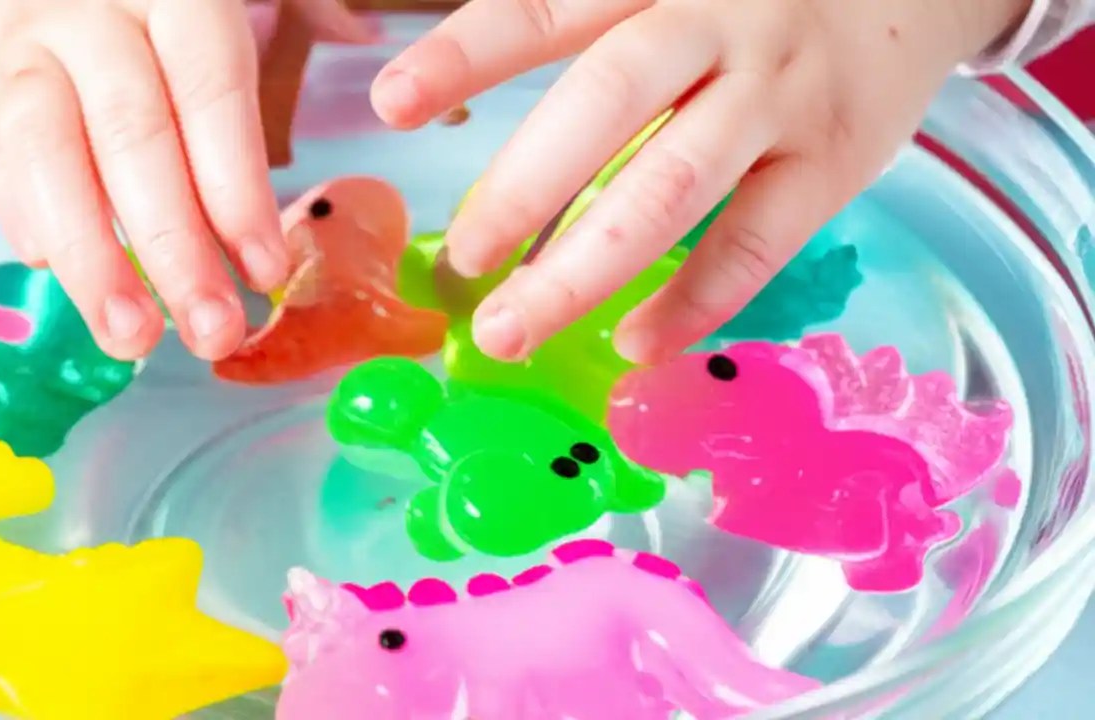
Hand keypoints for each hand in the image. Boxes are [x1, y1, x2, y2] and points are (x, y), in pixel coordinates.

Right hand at [0, 0, 369, 360]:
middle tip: (210, 333)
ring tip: (130, 338)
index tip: (265, 273)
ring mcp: (30, 44)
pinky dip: (27, 218)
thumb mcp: (233, 16)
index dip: (237, 189)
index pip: (210, 94)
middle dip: (173, 248)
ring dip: (91, 258)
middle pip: (133, 135)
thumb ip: (260, 81)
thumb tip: (297, 175)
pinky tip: (58, 278)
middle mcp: (95, 13)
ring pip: (47, 150)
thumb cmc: (168, 10)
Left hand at [371, 0, 1030, 362]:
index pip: (546, 9)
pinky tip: (634, 344)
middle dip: (522, 191)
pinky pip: (755, 244)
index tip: (391, 105)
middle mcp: (719, 23)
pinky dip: (694, 301)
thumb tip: (482, 129)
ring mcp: (781, 95)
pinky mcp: (836, 162)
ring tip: (513, 327)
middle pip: (606, 103)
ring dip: (584, 268)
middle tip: (461, 262)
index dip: (465, 56)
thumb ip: (589, 32)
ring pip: (672, 187)